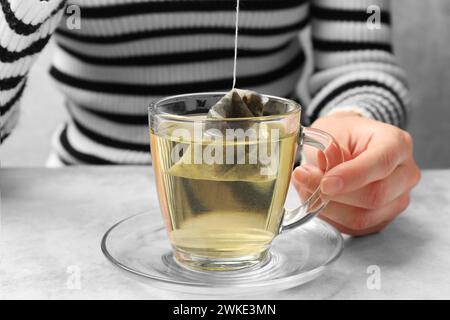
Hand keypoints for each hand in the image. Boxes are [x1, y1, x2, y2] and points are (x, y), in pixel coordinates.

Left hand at [292, 111, 420, 235]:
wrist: (347, 146)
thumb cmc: (341, 136)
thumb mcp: (330, 131)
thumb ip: (328, 149)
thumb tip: (323, 165)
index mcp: (397, 143)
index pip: (381, 163)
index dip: (352, 176)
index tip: (325, 182)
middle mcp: (404, 174)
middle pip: (375, 196)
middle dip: (334, 194)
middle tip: (302, 179)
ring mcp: (397, 200)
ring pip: (362, 218)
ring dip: (327, 207)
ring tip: (305, 187)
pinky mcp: (382, 219)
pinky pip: (353, 228)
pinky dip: (329, 216)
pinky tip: (316, 199)